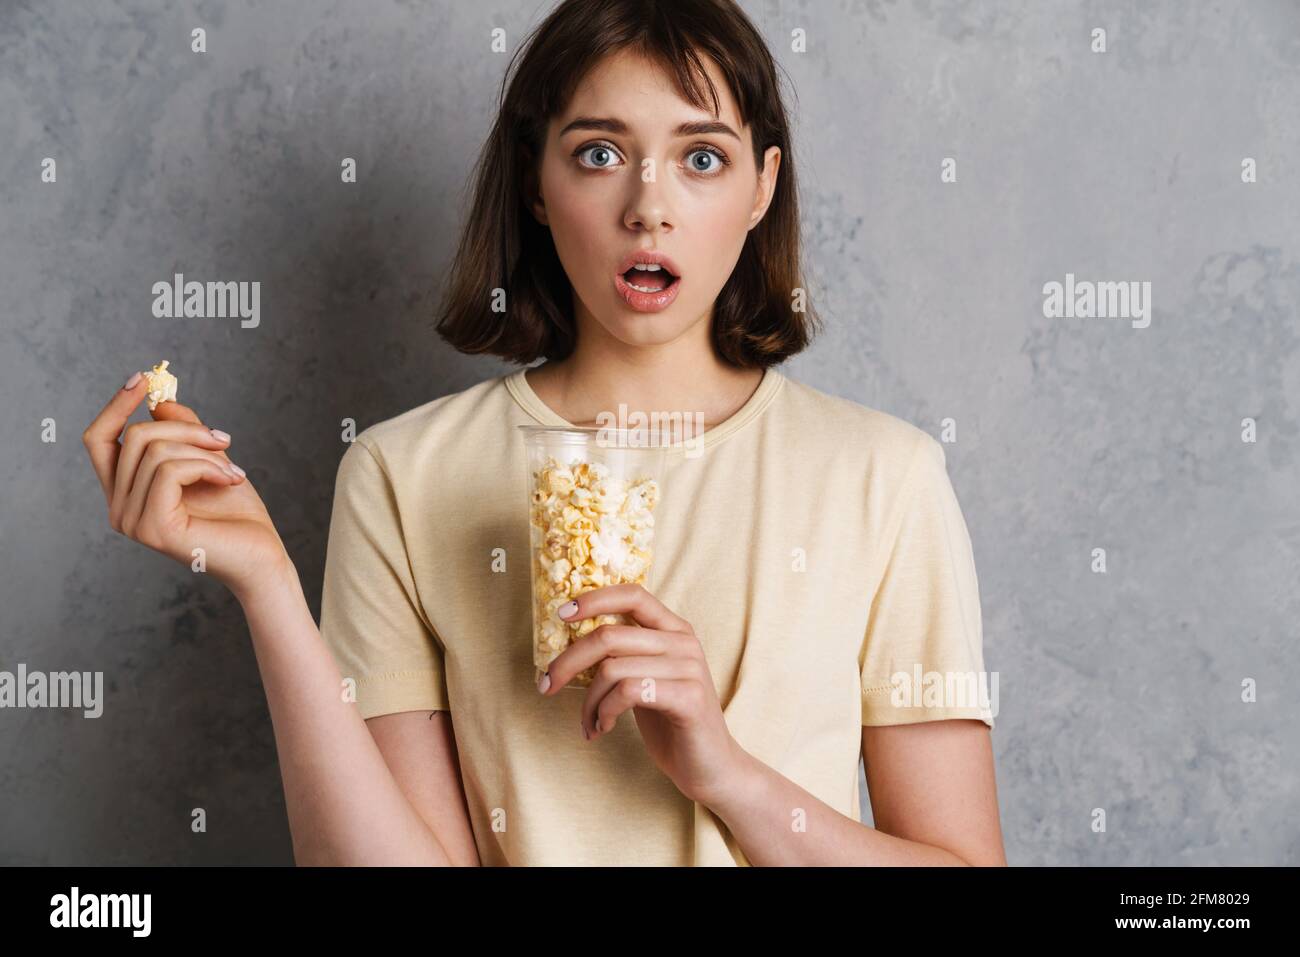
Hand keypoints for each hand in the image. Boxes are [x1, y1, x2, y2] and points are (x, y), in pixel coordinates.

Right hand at [82, 369, 292, 603]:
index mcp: (125, 492)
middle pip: (134, 437)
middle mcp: (119, 509)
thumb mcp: (208, 459)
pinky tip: (231, 479)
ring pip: (154, 451)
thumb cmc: (236, 513)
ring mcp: (131, 521)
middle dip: (185, 428)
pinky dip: (206, 466)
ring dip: (204, 451)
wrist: (262, 556)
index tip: (143, 378)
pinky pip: (169, 471)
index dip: (116, 406)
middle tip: (224, 439)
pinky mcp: (152, 529)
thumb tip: (158, 402)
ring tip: (234, 471)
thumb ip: (181, 432)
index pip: (99, 440)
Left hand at [538, 583, 746, 805]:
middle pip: (608, 636)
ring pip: (612, 668)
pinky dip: (604, 712)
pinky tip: (602, 729)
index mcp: (674, 629)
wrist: (711, 767)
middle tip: (546, 686)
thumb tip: (574, 640)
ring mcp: (689, 668)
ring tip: (589, 723)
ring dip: (588, 701)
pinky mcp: (688, 697)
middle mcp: (684, 642)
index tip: (561, 613)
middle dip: (568, 662)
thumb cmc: (671, 722)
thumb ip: (624, 654)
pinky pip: (627, 692)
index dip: (595, 599)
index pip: (633, 595)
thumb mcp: (646, 678)